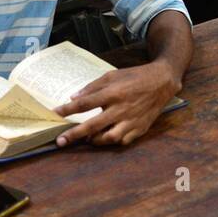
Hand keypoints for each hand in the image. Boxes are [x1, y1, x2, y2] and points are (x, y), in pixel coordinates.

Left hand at [52, 61, 180, 147]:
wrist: (162, 82)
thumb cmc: (135, 77)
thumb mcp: (112, 75)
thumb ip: (92, 87)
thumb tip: (73, 98)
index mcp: (113, 93)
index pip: (85, 104)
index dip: (68, 110)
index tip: (55, 113)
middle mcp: (121, 109)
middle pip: (93, 125)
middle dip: (75, 134)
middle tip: (60, 141)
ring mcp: (131, 120)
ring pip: (109, 138)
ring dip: (95, 140)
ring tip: (87, 139)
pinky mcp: (140, 128)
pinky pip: (123, 141)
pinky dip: (112, 141)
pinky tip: (106, 137)